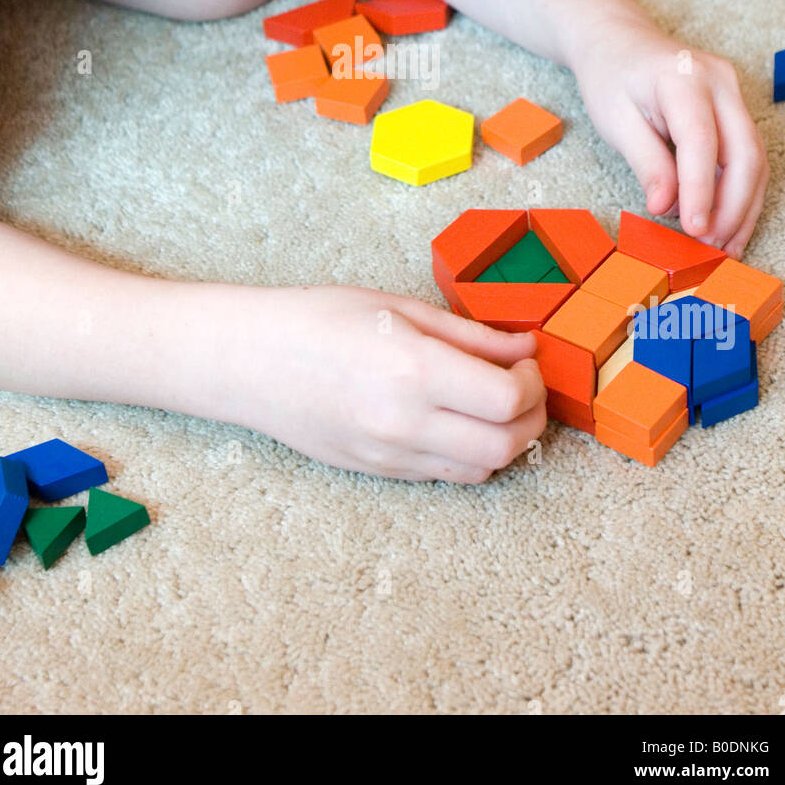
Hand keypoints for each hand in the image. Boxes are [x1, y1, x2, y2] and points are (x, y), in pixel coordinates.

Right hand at [239, 285, 546, 482]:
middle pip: (506, 445)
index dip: (534, 381)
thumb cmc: (319, 320)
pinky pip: (445, 475)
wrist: (251, 360)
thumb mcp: (399, 309)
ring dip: (504, 441)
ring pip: (481, 469)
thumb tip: (523, 348)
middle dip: (532, 418)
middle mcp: (406, 422)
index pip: (508, 399)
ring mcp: (391, 454)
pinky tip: (457, 420)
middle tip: (525, 386)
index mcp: (414, 371)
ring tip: (493, 404)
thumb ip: (469, 334)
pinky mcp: (379, 471)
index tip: (527, 361)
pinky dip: (468, 453)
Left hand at [570, 14, 768, 257]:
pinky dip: (741, 193)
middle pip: (743, 152)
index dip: (701, 190)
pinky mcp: (736, 107)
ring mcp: (733, 92)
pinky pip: (748, 155)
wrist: (618, 41)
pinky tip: (728, 224)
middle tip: (709, 245)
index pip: (701, 141)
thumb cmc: (610, 77)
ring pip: (754, 158)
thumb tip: (666, 208)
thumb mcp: (615, 121)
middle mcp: (719, 81)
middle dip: (731, 207)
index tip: (694, 230)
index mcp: (682, 78)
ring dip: (742, 206)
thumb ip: (645, 163)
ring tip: (722, 246)